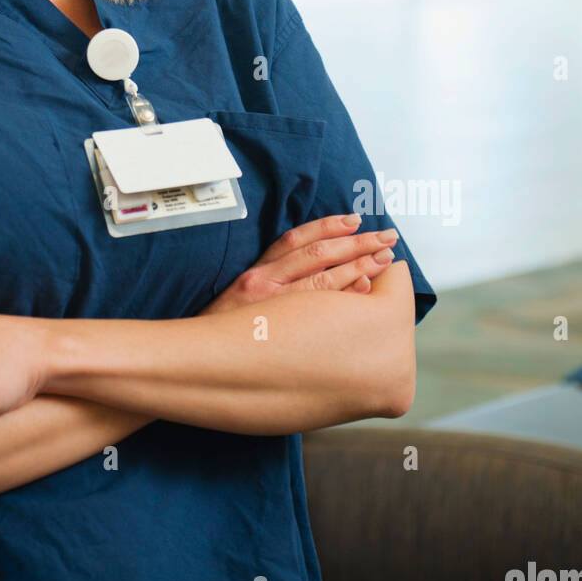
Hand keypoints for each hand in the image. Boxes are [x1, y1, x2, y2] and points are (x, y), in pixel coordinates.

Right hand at [201, 214, 397, 314]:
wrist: (193, 360)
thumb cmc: (224, 333)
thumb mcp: (242, 297)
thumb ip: (273, 280)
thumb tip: (317, 269)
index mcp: (257, 271)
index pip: (297, 239)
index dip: (329, 226)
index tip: (357, 220)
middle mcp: (264, 282)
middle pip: (318, 254)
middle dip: (356, 243)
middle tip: (387, 237)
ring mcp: (272, 308)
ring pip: (323, 280)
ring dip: (359, 267)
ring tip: (384, 260)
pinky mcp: (278, 332)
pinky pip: (319, 310)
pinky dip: (345, 298)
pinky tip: (365, 292)